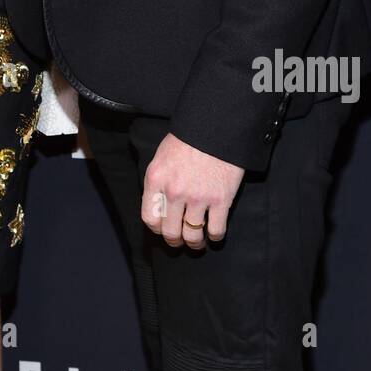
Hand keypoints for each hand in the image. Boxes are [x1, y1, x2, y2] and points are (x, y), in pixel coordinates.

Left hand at [141, 133, 244, 248]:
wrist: (216, 127)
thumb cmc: (189, 139)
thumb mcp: (162, 156)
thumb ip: (158, 181)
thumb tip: (158, 204)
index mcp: (156, 179)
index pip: (149, 218)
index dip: (157, 229)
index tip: (163, 230)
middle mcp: (174, 191)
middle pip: (170, 232)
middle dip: (174, 241)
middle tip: (180, 241)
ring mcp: (198, 197)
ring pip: (192, 235)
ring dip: (195, 243)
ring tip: (197, 242)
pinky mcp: (221, 200)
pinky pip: (216, 230)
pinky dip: (215, 237)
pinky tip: (214, 234)